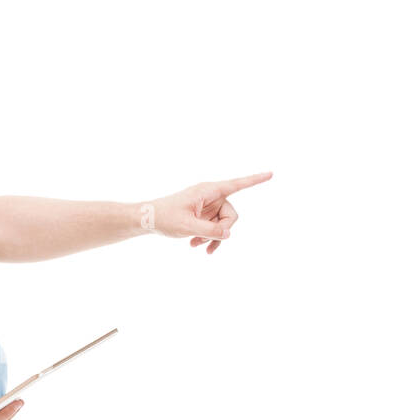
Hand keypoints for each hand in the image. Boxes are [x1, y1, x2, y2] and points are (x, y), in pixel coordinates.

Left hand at [144, 171, 272, 254]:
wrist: (149, 220)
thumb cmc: (165, 217)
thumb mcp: (187, 226)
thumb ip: (210, 230)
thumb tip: (229, 233)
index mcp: (208, 190)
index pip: (236, 184)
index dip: (254, 180)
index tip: (271, 173)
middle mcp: (211, 196)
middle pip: (231, 214)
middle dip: (222, 230)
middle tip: (206, 241)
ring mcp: (208, 206)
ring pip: (223, 224)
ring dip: (212, 237)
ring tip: (196, 245)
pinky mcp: (204, 216)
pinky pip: (215, 229)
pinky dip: (208, 238)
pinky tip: (195, 246)